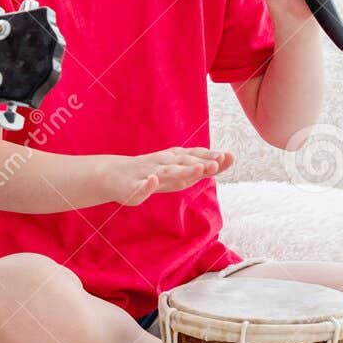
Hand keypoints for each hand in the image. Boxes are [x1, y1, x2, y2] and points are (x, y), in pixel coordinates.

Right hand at [104, 146, 232, 205]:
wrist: (114, 176)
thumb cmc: (149, 177)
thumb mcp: (175, 175)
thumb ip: (197, 171)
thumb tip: (224, 159)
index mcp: (175, 163)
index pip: (196, 160)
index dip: (211, 159)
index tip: (228, 157)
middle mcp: (163, 164)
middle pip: (184, 163)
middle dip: (201, 163)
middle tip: (217, 162)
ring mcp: (148, 173)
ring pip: (167, 172)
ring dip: (182, 170)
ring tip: (198, 168)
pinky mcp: (132, 186)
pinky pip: (139, 186)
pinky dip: (146, 184)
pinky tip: (151, 181)